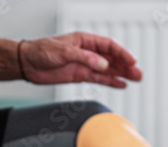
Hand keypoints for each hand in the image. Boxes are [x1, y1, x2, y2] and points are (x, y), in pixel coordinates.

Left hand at [19, 32, 142, 87]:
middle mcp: (87, 52)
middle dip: (126, 66)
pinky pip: (99, 79)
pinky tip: (121, 85)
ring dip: (121, 74)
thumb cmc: (42, 51)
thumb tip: (103, 65)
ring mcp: (85, 64)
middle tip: (139, 73)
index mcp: (84, 40)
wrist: (28, 63)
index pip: (108, 46)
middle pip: (112, 58)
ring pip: (108, 69)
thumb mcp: (64, 52)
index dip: (121, 53)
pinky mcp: (80, 76)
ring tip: (136, 79)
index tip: (131, 61)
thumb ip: (85, 58)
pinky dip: (110, 82)